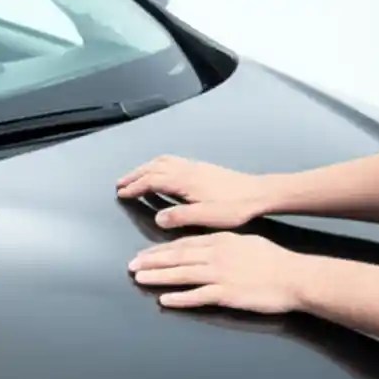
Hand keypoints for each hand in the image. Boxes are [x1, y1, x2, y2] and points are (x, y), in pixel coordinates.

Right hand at [116, 155, 275, 229]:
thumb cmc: (234, 207)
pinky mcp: (203, 168)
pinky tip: (162, 173)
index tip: (121, 194)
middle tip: (120, 184)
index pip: (152, 180)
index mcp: (185, 180)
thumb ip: (179, 217)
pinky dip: (159, 165)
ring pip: (163, 161)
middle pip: (154, 167)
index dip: (135, 187)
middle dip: (135, 175)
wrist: (258, 193)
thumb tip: (157, 218)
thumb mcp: (206, 216)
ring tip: (135, 177)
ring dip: (146, 168)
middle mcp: (187, 169)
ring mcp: (195, 166)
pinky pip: (173, 161)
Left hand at [128, 232, 310, 312]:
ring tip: (140, 278)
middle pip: (177, 257)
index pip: (184, 244)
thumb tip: (208, 246)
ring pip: (182, 274)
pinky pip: (197, 296)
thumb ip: (224, 245)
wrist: (294, 277)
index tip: (144, 254)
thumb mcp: (247, 243)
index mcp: (221, 241)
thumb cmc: (275, 261)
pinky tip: (164, 300)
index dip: (160, 250)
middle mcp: (216, 255)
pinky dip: (179, 298)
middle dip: (151, 261)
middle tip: (131, 265)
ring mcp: (220, 275)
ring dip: (158, 276)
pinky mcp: (226, 294)